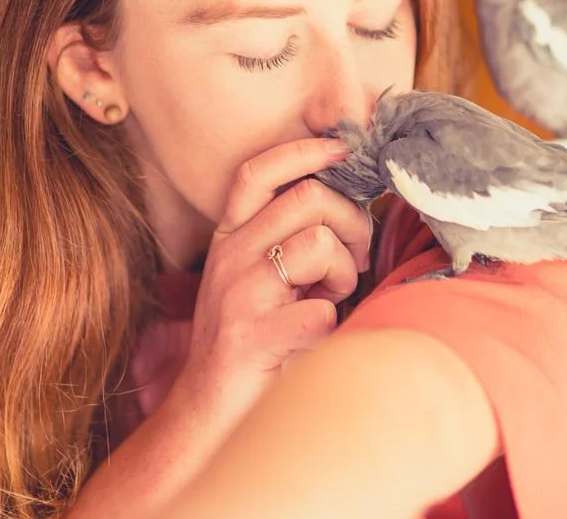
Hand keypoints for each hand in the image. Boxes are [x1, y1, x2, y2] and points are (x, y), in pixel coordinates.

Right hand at [166, 137, 372, 448]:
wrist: (208, 415)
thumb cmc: (252, 340)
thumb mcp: (261, 277)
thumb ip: (292, 238)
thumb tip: (352, 203)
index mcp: (230, 237)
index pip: (258, 172)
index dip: (305, 150)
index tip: (345, 150)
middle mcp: (230, 257)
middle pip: (308, 198)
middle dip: (351, 222)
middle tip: (357, 259)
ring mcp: (239, 295)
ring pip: (319, 243)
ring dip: (347, 272)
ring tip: (333, 297)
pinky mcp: (254, 337)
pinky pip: (322, 310)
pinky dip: (334, 323)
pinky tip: (318, 336)